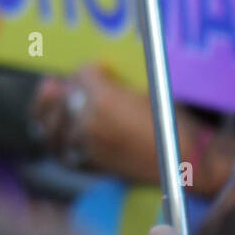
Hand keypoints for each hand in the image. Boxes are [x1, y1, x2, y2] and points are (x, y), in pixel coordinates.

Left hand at [30, 66, 161, 182]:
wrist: (183, 164)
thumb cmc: (169, 125)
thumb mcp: (146, 92)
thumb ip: (114, 83)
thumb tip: (94, 72)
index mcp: (103, 99)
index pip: (81, 75)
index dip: (91, 70)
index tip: (98, 69)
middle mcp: (88, 121)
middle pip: (64, 96)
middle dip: (70, 86)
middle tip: (72, 82)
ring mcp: (83, 144)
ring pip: (52, 122)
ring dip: (50, 108)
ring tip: (52, 96)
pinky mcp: (85, 162)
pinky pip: (58, 147)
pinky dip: (54, 134)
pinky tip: (55, 124)